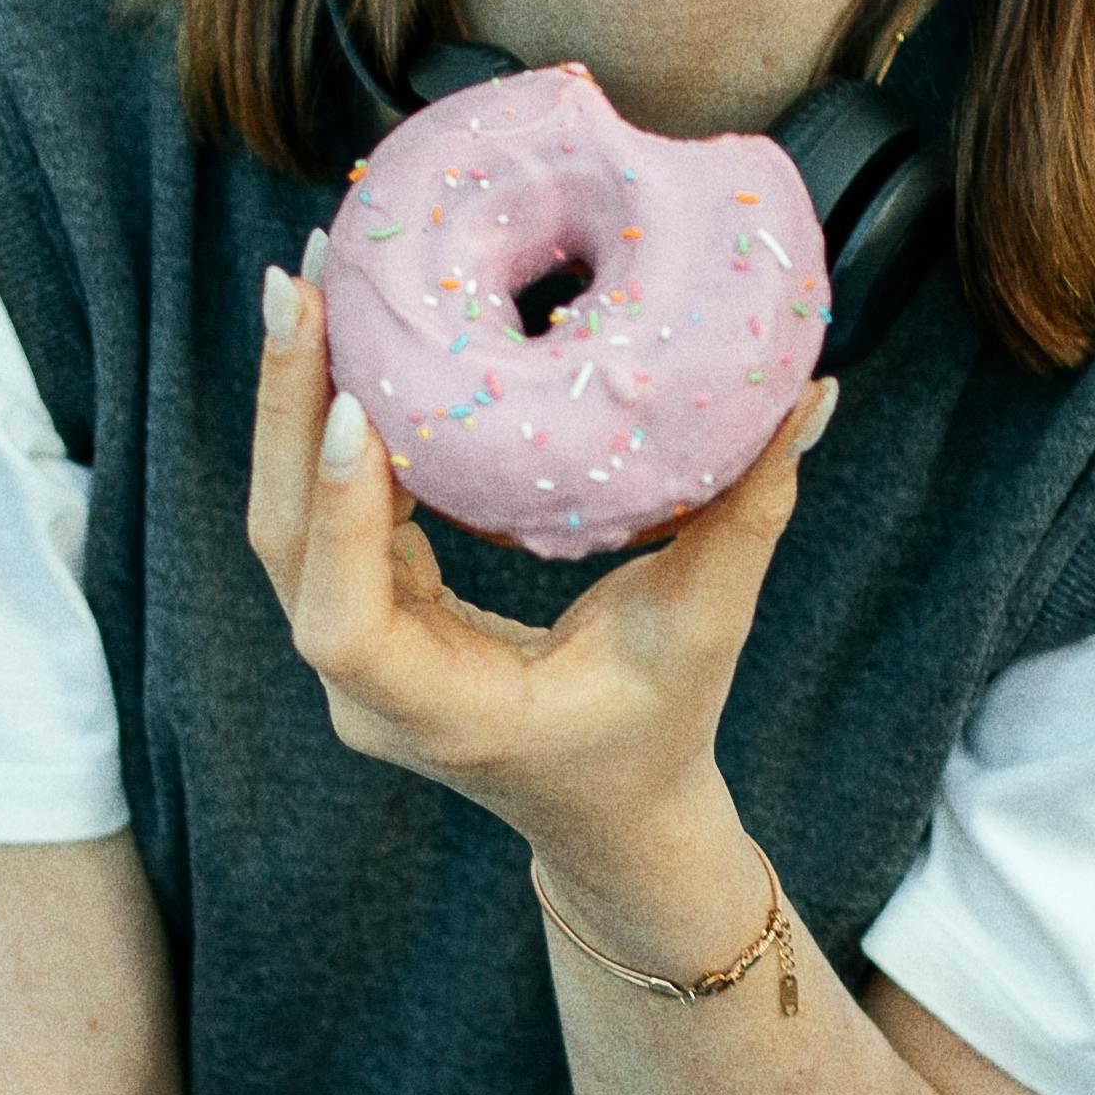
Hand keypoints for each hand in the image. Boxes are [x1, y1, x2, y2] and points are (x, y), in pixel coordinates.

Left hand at [246, 254, 830, 909]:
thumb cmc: (660, 732)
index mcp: (441, 712)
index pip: (347, 624)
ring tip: (312, 279)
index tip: (357, 409)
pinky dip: (320, 424)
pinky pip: (317, 514)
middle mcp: (370, 689)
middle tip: (306, 280)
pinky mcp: (364, 612)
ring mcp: (355, 654)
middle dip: (287, 408)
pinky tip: (344, 334)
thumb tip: (810, 393)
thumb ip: (750, 515)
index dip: (340, 517)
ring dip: (291, 400)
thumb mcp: (711, 627)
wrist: (610, 815)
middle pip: (284, 546)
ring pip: (285, 522)